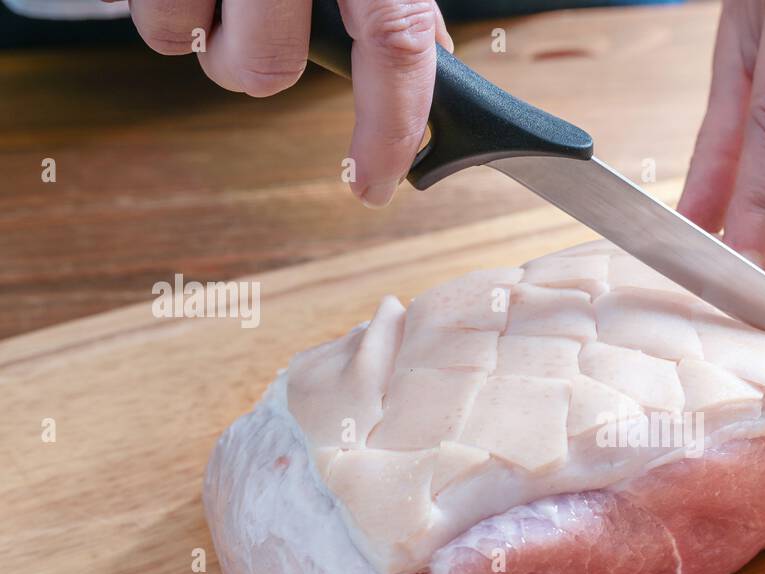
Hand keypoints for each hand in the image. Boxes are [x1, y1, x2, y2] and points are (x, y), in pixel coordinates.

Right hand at [121, 0, 452, 206]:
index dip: (390, 128)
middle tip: (264, 36)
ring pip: (194, 48)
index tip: (376, 185)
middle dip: (261, 71)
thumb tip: (433, 60)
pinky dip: (169, 13)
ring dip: (208, 38)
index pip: (395, 43)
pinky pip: (151, 21)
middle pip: (268, 68)